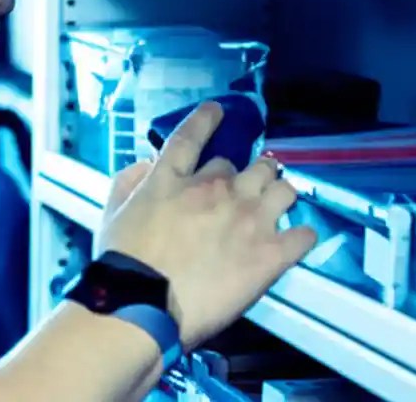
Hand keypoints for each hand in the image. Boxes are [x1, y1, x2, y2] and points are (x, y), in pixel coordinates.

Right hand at [94, 103, 316, 350]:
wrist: (143, 305)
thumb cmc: (122, 265)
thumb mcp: (112, 213)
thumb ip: (128, 181)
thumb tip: (145, 164)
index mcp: (173, 180)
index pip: (192, 136)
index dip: (206, 119)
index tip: (216, 110)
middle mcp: (216, 190)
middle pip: (250, 165)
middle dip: (251, 174)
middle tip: (248, 189)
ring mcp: (247, 219)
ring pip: (285, 188)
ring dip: (281, 195)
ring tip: (276, 207)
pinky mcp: (269, 254)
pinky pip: (304, 235)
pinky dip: (302, 236)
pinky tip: (295, 241)